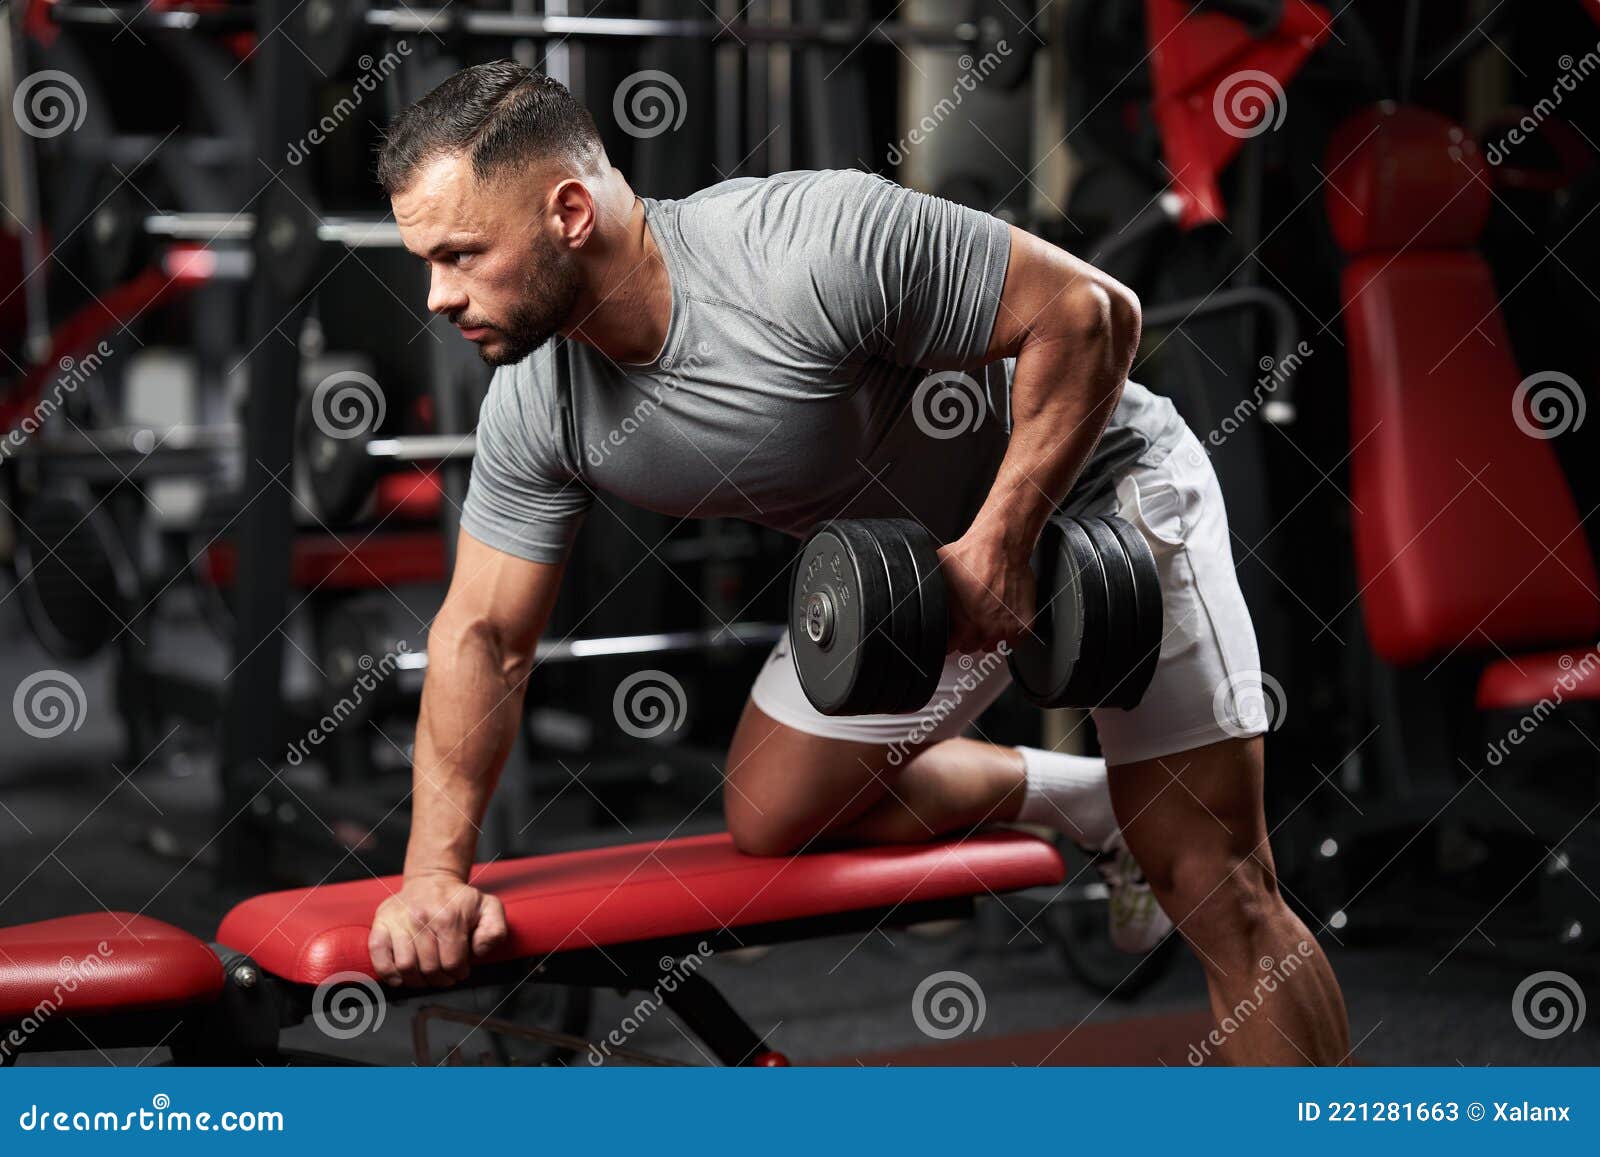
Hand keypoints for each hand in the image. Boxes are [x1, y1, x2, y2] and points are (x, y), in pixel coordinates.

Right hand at [368, 873, 507, 987]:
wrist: (431, 880)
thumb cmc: (459, 900)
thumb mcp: (488, 908)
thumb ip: (495, 930)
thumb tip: (480, 951)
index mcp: (449, 917)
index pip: (452, 963)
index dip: (459, 973)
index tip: (460, 970)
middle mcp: (421, 918)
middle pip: (429, 968)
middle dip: (440, 979)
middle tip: (444, 975)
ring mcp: (399, 920)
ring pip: (405, 966)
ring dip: (417, 979)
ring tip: (426, 975)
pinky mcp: (381, 922)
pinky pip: (378, 955)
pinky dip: (388, 972)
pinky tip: (401, 975)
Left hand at [937, 532, 1035, 654]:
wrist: (1001, 545)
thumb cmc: (972, 557)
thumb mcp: (939, 577)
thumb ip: (933, 598)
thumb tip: (922, 603)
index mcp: (964, 625)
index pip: (950, 648)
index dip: (948, 638)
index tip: (950, 632)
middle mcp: (986, 631)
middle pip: (970, 647)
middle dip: (967, 635)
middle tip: (968, 617)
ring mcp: (1007, 629)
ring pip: (992, 645)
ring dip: (987, 634)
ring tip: (985, 615)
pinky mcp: (1024, 624)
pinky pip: (1014, 639)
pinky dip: (1009, 631)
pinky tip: (1001, 616)